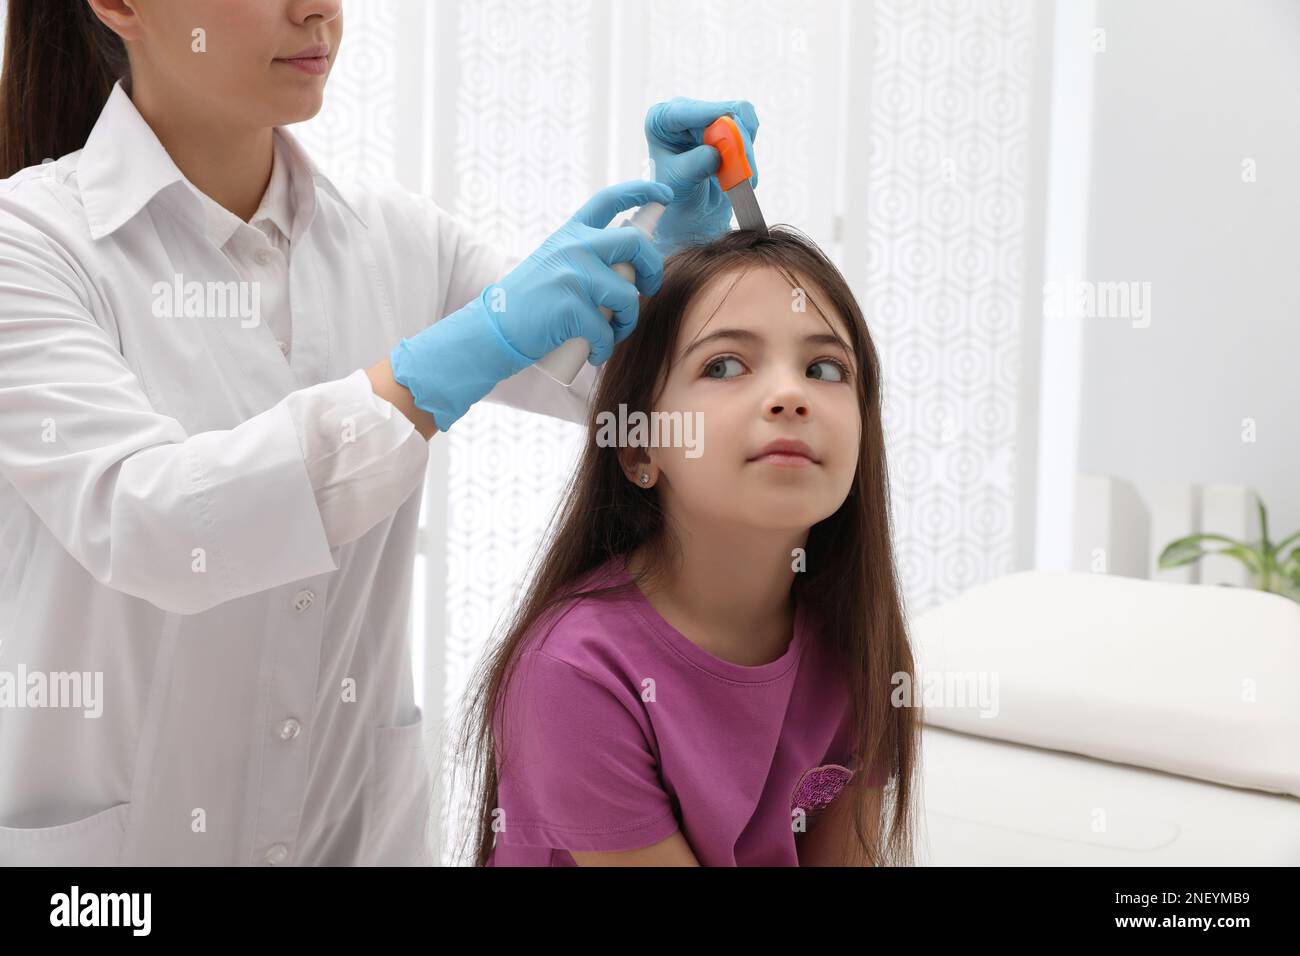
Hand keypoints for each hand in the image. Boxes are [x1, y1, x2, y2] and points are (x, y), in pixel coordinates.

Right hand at [390, 179, 673, 430]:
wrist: (490, 332)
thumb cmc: (528, 305)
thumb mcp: (554, 266)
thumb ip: (586, 258)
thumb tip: (631, 266)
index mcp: (570, 234)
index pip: (609, 199)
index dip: (641, 191)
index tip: (664, 195)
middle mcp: (573, 247)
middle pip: (636, 244)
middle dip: (653, 268)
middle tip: (648, 289)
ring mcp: (572, 275)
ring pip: (627, 296)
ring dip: (627, 321)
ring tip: (612, 333)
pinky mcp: (571, 307)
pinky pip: (607, 331)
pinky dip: (604, 348)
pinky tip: (594, 354)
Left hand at [644, 97, 759, 255]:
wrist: (690, 209)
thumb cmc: (675, 195)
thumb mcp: (680, 182)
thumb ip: (696, 165)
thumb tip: (716, 153)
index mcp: (661, 119)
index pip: (687, 110)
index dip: (711, 115)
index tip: (731, 124)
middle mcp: (684, 110)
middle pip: (722, 112)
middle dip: (736, 142)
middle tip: (743, 174)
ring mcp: (707, 115)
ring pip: (741, 118)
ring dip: (745, 151)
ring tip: (741, 179)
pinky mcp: (727, 123)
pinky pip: (748, 127)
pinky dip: (748, 151)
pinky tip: (740, 171)